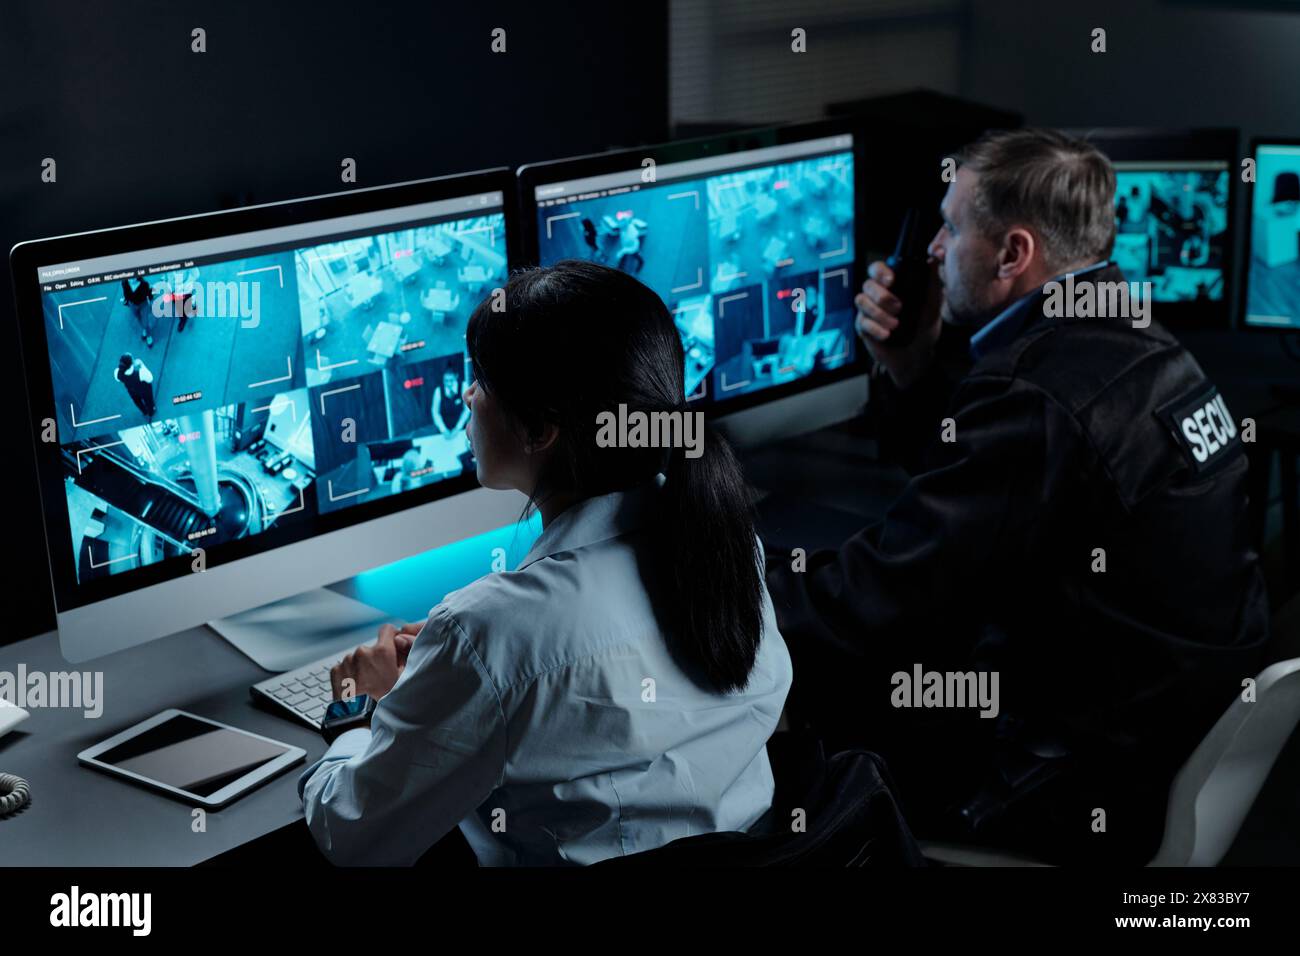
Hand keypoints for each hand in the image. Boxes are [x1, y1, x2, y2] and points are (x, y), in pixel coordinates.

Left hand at [329, 621, 421, 701]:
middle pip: (371, 648)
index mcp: (382, 651)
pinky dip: (349, 674)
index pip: (387, 629)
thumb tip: (403, 646)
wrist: (359, 720)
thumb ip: (405, 658)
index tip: (391, 646)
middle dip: (375, 658)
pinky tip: (354, 687)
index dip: (391, 637)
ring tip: (365, 685)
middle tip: (378, 676)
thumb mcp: (403, 679)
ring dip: (361, 667)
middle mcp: (363, 652)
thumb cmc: (383, 702)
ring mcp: (347, 660)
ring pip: (357, 658)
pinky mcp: (335, 670)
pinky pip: (344, 667)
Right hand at [854, 259, 942, 388]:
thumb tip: (933, 258)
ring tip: (895, 325)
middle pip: (868, 285)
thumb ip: (932, 281)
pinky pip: (862, 322)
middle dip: (882, 296)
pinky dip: (875, 328)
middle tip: (899, 308)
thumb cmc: (924, 326)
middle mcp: (877, 295)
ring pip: (861, 302)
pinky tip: (887, 335)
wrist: (918, 354)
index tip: (891, 280)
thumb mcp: (933, 302)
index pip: (877, 269)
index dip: (880, 271)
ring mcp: (868, 311)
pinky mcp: (863, 327)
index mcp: (891, 285)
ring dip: (879, 314)